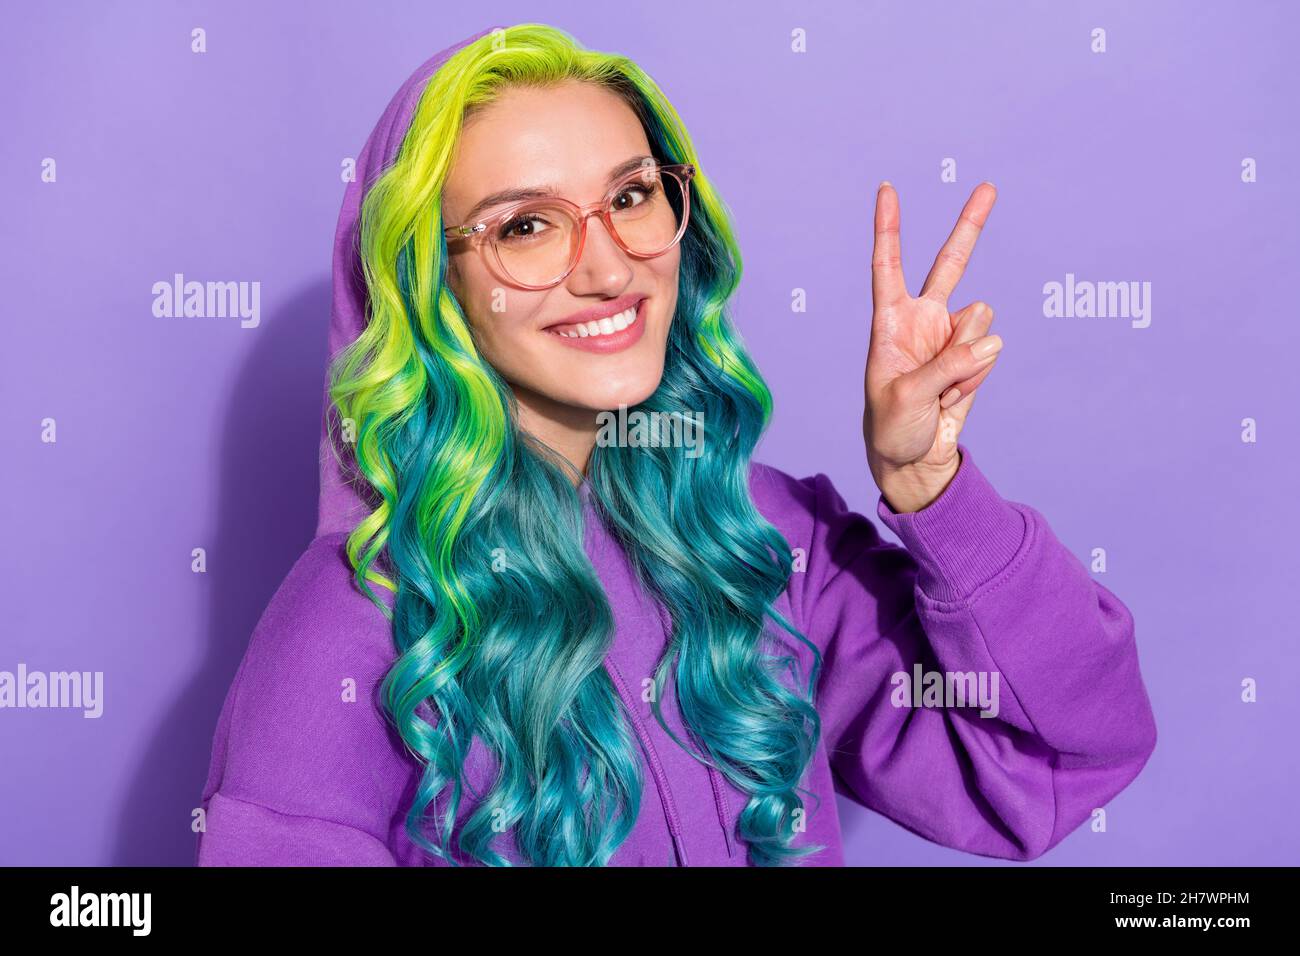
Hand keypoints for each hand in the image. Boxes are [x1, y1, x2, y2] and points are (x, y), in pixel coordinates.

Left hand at [863, 181, 1001, 512]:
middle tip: (988, 187)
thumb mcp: (907, 398)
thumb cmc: (892, 428)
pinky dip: (974, 379)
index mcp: (891, 322)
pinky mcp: (974, 357)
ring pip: (980, 323)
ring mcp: (951, 337)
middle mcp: (923, 321)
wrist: (912, 460)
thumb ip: (946, 366)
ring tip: (940, 389)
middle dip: (970, 225)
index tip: (886, 189)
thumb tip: (990, 339)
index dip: (888, 229)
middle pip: (949, 264)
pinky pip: (989, 354)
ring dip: (966, 361)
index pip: (888, 266)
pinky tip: (953, 397)